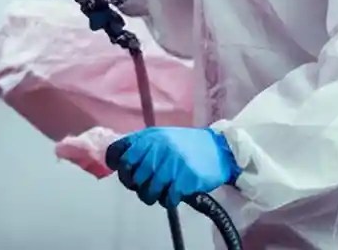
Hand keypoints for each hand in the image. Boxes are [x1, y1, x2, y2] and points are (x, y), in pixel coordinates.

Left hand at [105, 127, 239, 208]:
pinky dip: (168, 200)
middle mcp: (157, 149)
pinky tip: (174, 193)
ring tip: (160, 192)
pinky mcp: (183, 181)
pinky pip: (166, 199)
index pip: (118, 152)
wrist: (220, 149)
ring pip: (146, 191)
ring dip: (151, 196)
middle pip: (129, 176)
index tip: (123, 171)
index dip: (116, 165)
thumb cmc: (188, 145)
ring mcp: (170, 165)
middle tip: (144, 185)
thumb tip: (119, 160)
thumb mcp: (162, 137)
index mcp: (149, 137)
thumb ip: (142, 145)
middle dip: (134, 185)